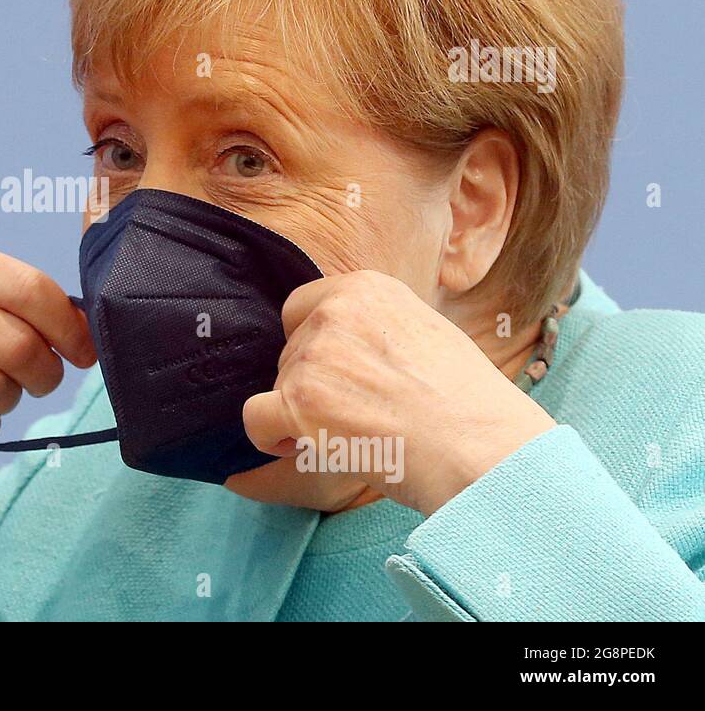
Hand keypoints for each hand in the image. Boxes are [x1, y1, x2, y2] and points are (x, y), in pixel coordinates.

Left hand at [231, 270, 555, 515]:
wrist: (480, 447)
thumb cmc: (466, 403)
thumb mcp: (424, 330)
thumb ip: (374, 327)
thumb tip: (339, 341)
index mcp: (365, 288)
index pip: (302, 307)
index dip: (311, 344)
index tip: (337, 374)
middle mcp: (333, 313)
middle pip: (290, 350)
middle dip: (311, 383)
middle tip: (359, 413)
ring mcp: (313, 357)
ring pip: (277, 385)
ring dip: (301, 414)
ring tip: (355, 432)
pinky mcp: (298, 402)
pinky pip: (254, 418)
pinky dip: (270, 438)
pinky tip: (302, 446)